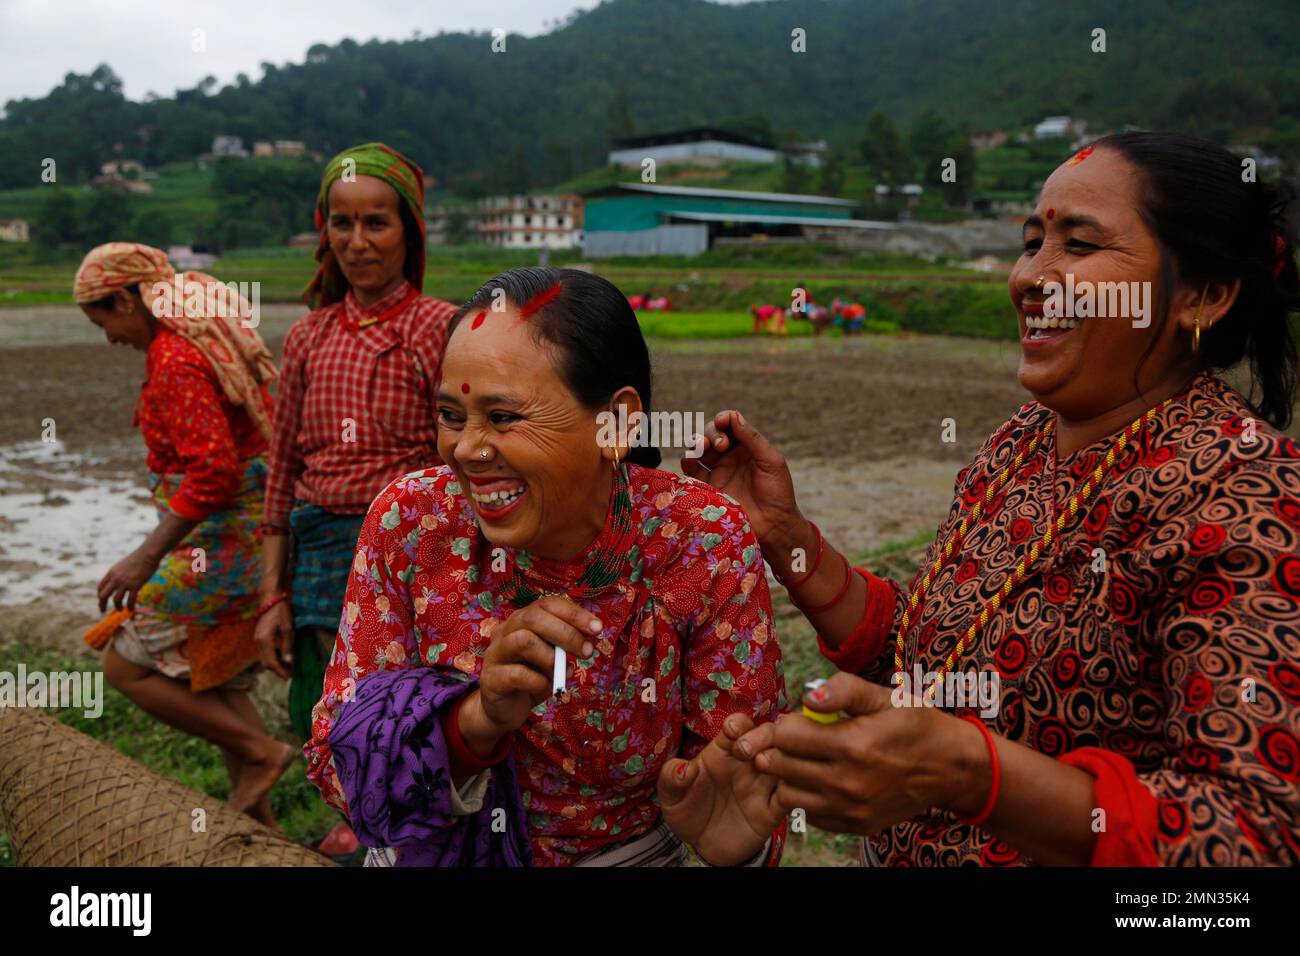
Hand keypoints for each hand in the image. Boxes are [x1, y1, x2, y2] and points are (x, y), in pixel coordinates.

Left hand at [97, 547, 160, 611]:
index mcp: (111, 573)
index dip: (100, 595)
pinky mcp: (135, 586)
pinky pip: (130, 600)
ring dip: (117, 607)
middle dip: (102, 605)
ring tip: (120, 610)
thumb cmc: (138, 558)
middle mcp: (115, 579)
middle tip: (103, 611)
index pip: (100, 587)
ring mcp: (125, 582)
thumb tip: (119, 581)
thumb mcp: (123, 565)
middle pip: (103, 595)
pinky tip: (131, 609)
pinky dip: (130, 606)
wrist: (147, 554)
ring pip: (116, 600)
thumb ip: (118, 574)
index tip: (103, 600)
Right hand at [253, 599, 294, 679]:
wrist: (271, 600)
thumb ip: (288, 646)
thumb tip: (289, 662)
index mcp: (264, 641)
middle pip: (266, 663)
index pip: (271, 662)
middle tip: (290, 673)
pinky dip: (272, 657)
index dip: (280, 671)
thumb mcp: (288, 629)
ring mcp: (257, 640)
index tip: (289, 677)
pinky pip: (264, 652)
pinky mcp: (258, 638)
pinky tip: (282, 657)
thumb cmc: (281, 613)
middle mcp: (258, 642)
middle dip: (277, 670)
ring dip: (275, 664)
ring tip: (288, 666)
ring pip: (264, 658)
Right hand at [467, 595, 602, 745]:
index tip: (597, 628)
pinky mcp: (491, 679)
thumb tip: (588, 640)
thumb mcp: (552, 658)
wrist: (503, 710)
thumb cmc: (531, 678)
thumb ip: (564, 646)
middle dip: (566, 633)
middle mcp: (504, 631)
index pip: (547, 605)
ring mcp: (495, 654)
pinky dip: (540, 681)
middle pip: (533, 618)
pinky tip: (548, 688)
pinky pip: (518, 674)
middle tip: (587, 652)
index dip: (574, 613)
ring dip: (551, 658)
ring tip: (562, 672)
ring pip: (523, 641)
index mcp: (521, 620)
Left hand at [658, 712, 783, 865]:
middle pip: (769, 734)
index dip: (738, 724)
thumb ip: (672, 778)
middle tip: (746, 751)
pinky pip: (792, 795)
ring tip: (764, 766)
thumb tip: (683, 769)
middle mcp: (748, 762)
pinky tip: (781, 792)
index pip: (739, 726)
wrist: (703, 847)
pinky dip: (793, 789)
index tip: (731, 732)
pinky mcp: (773, 811)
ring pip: (786, 759)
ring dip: (781, 757)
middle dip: (761, 736)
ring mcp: (763, 785)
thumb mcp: (672, 796)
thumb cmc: (689, 811)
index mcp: (724, 750)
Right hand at [681, 410, 806, 557]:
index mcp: (748, 447)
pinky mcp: (708, 489)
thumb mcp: (771, 461)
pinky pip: (692, 472)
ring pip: (698, 450)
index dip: (724, 420)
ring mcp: (718, 472)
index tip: (724, 422)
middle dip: (712, 433)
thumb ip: (752, 438)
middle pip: (711, 434)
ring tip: (703, 448)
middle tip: (721, 446)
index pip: (730, 425)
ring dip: (696, 443)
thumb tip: (733, 416)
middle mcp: (730, 457)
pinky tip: (691, 460)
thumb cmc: (778, 493)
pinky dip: (687, 461)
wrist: (773, 526)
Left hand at [734, 672, 989, 834]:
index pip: (785, 737)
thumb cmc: (914, 724)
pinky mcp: (855, 826)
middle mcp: (847, 783)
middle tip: (797, 739)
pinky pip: (809, 815)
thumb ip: (843, 690)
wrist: (951, 768)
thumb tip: (807, 699)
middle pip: (780, 766)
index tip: (798, 721)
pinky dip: (807, 798)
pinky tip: (823, 781)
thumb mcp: (883, 696)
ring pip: (787, 794)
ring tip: (807, 761)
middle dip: (780, 748)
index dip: (786, 724)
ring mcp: (850, 809)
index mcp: (852, 745)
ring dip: (789, 775)